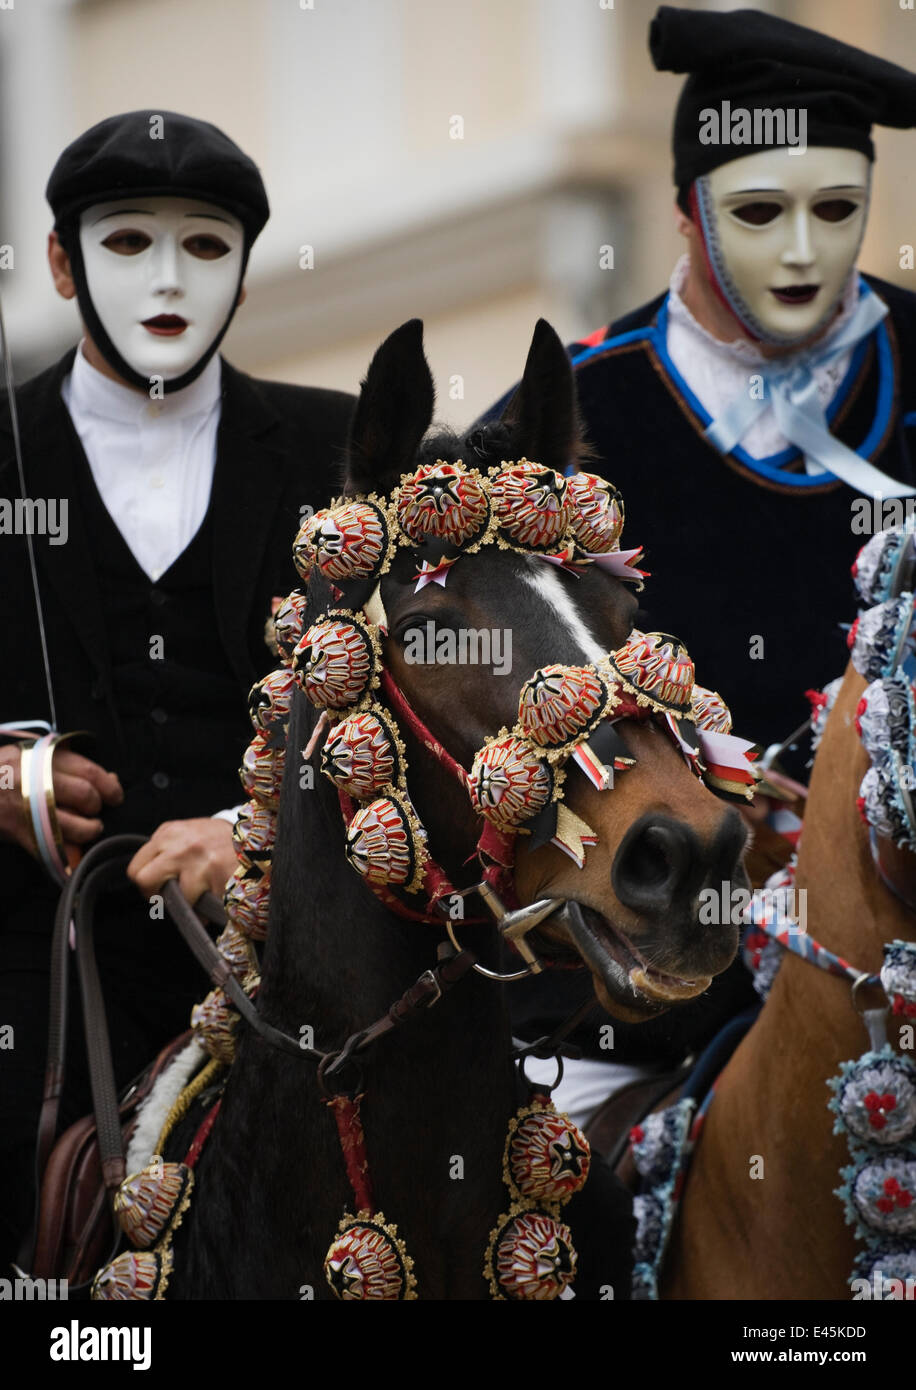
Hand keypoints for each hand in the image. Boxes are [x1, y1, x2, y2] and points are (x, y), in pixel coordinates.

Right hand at [0, 741, 122, 855]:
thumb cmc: (0, 771)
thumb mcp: (27, 755)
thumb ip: (65, 762)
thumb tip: (109, 778)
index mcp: (40, 758)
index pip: (89, 770)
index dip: (109, 785)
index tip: (115, 794)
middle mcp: (35, 781)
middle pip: (85, 796)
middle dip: (97, 807)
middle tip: (96, 812)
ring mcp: (27, 809)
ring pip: (75, 825)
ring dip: (89, 830)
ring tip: (89, 829)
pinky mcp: (20, 832)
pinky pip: (54, 847)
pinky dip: (68, 854)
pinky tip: (72, 852)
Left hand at [127, 817, 236, 907]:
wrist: (257, 842)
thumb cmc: (221, 841)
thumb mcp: (190, 833)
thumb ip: (167, 849)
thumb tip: (148, 876)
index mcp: (169, 833)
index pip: (136, 868)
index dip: (146, 883)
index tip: (159, 887)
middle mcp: (181, 845)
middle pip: (145, 881)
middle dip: (156, 895)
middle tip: (172, 897)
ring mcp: (199, 863)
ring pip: (174, 899)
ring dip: (187, 905)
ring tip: (200, 896)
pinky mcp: (216, 879)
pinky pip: (200, 910)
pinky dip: (205, 913)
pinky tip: (214, 899)